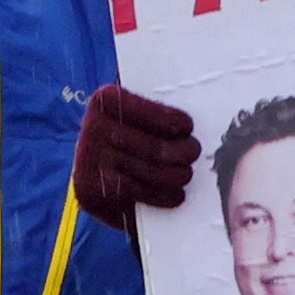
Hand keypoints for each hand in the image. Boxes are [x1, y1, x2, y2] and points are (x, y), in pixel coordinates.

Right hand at [73, 84, 197, 231]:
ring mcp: (89, 157)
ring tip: (186, 175)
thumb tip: (205, 98)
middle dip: (182, 153)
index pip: (144, 110)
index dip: (169, 121)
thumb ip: (165, 112)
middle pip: (153, 146)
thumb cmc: (140, 141)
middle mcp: (92, 125)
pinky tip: (176, 195)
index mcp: (107, 100)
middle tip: (193, 155)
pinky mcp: (89, 186)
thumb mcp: (149, 118)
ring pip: (149, 170)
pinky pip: (136, 191)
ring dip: (176, 176)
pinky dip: (161, 195)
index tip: (187, 128)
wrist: (108, 182)